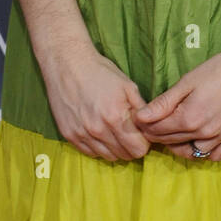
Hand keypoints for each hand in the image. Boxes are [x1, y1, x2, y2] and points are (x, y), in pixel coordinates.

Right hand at [40, 45, 151, 161]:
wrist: (67, 64)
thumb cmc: (100, 71)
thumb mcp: (128, 86)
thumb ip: (142, 110)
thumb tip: (152, 127)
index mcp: (116, 117)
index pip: (139, 149)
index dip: (143, 142)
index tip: (141, 132)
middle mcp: (98, 130)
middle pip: (124, 155)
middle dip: (131, 146)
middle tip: (128, 131)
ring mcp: (82, 134)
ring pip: (108, 156)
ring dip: (115, 148)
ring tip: (113, 131)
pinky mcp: (69, 135)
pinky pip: (90, 153)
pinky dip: (98, 146)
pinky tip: (99, 132)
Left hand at [132, 44, 220, 161]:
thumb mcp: (188, 81)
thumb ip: (164, 102)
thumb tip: (140, 116)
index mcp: (189, 118)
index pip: (157, 130)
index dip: (144, 125)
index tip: (138, 119)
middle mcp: (204, 133)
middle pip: (171, 141)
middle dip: (156, 134)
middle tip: (150, 125)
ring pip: (192, 152)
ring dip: (178, 145)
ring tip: (173, 132)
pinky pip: (215, 155)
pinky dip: (204, 151)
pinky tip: (198, 140)